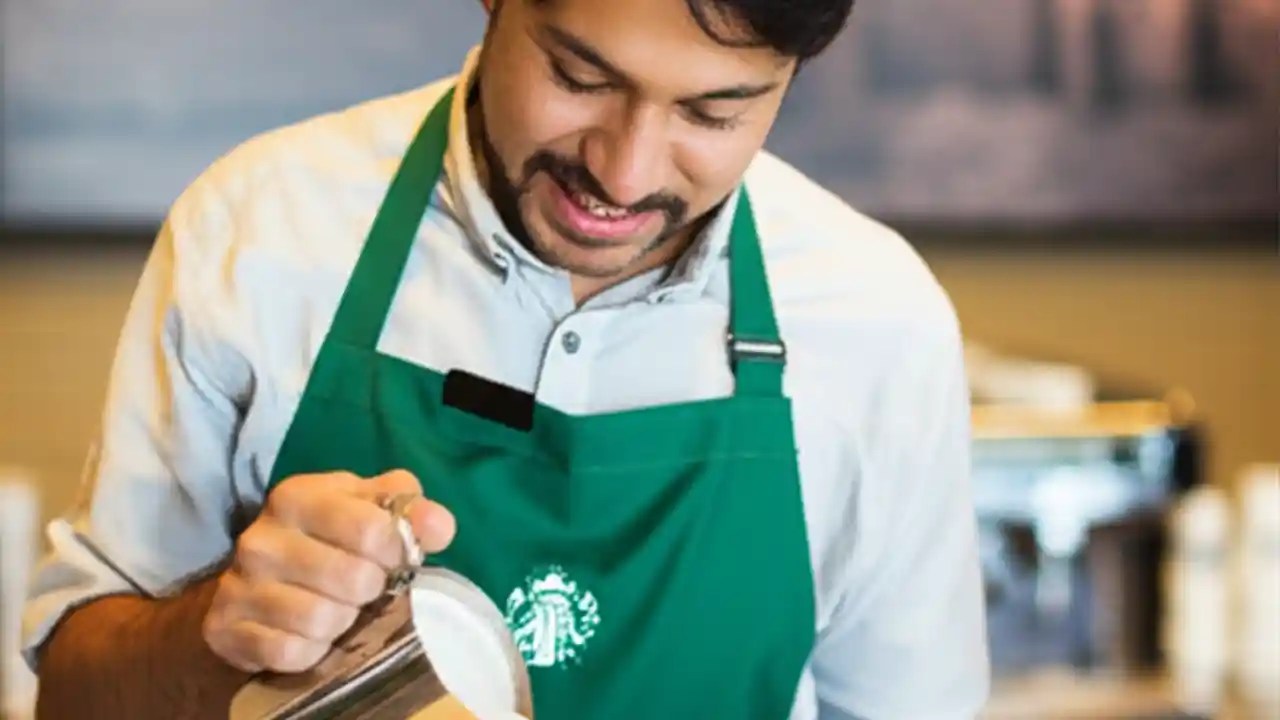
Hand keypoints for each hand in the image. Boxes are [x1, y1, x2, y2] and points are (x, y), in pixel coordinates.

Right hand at [202, 469, 455, 672]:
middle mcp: (260, 538)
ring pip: (323, 620)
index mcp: (296, 496)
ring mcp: (238, 585)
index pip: (372, 527)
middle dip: (370, 589)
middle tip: (363, 587)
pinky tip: (311, 634)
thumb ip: (407, 507)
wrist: (254, 582)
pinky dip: (313, 650)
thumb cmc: (324, 537)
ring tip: (338, 608)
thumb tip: (439, 526)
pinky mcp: (226, 629)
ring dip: (343, 622)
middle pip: (354, 579)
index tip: (391, 556)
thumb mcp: (364, 507)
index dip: (395, 549)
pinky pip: (293, 652)